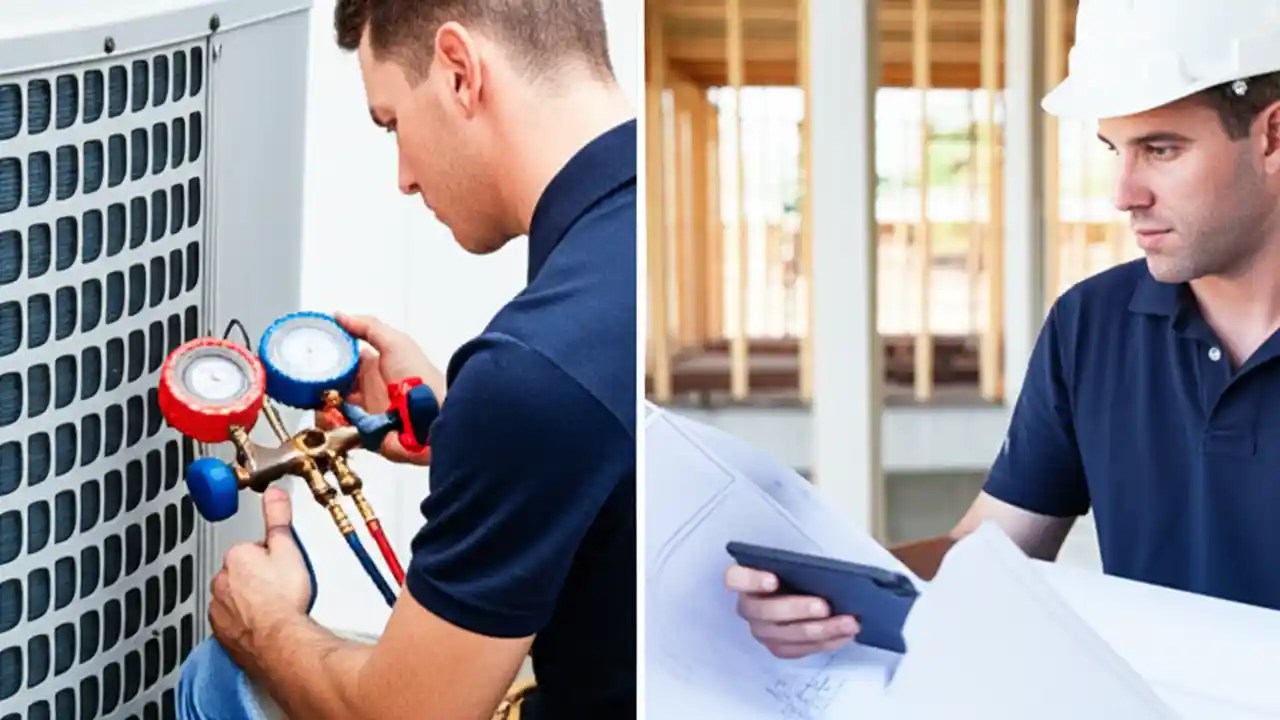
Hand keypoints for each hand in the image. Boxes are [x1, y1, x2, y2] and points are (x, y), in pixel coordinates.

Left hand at [209, 487, 312, 673]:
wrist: (279, 641)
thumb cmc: (283, 599)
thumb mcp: (288, 549)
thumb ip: (278, 519)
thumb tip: (274, 493)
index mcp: (236, 556)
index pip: (251, 549)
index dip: (270, 557)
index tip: (282, 567)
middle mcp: (220, 581)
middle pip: (241, 574)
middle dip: (257, 579)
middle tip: (280, 588)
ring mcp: (218, 608)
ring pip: (234, 598)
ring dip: (249, 601)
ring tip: (274, 608)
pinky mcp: (221, 632)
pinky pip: (232, 622)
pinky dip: (244, 623)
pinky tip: (263, 625)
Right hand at [316, 312, 445, 465]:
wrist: (433, 415)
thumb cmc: (420, 377)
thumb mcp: (395, 343)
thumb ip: (368, 327)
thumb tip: (340, 316)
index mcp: (373, 369)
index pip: (342, 364)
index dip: (325, 362)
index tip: (309, 360)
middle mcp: (367, 391)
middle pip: (332, 390)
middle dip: (318, 389)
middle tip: (309, 386)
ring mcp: (366, 415)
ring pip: (332, 413)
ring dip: (322, 410)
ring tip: (319, 405)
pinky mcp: (367, 437)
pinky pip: (341, 435)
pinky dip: (332, 430)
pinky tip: (329, 421)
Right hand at [724, 565, 860, 658]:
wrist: (803, 592)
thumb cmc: (796, 571)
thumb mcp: (795, 561)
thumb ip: (800, 563)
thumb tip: (826, 568)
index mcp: (745, 579)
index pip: (734, 579)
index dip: (751, 581)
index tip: (773, 579)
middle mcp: (749, 608)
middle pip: (765, 612)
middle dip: (797, 610)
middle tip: (824, 606)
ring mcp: (762, 631)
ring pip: (786, 636)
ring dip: (820, 631)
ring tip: (848, 623)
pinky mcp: (778, 647)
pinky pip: (800, 650)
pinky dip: (825, 643)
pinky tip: (845, 635)